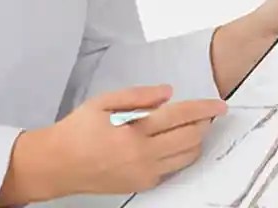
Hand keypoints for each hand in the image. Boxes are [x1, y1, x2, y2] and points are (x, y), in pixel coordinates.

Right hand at [9, 84, 226, 200]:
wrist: (59, 164)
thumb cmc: (77, 130)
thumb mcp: (102, 102)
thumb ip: (138, 96)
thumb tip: (167, 93)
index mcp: (133, 131)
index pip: (179, 117)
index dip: (203, 109)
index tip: (218, 105)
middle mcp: (143, 155)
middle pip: (190, 139)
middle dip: (204, 124)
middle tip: (207, 114)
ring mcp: (145, 173)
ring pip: (186, 157)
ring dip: (196, 141)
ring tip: (193, 127)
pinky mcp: (143, 184)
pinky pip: (172, 169)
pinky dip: (180, 154)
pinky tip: (172, 143)